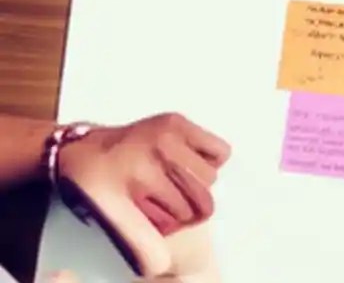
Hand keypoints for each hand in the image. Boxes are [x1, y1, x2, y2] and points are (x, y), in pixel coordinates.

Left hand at [58, 113, 230, 236]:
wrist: (82, 148)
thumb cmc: (97, 185)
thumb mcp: (112, 216)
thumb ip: (140, 240)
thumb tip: (162, 264)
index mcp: (142, 174)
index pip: (181, 216)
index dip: (171, 225)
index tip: (159, 221)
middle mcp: (158, 150)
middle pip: (202, 199)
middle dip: (184, 207)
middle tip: (161, 201)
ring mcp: (170, 133)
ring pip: (211, 178)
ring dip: (196, 186)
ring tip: (171, 182)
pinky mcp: (179, 121)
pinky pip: (219, 151)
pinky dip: (210, 161)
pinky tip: (185, 163)